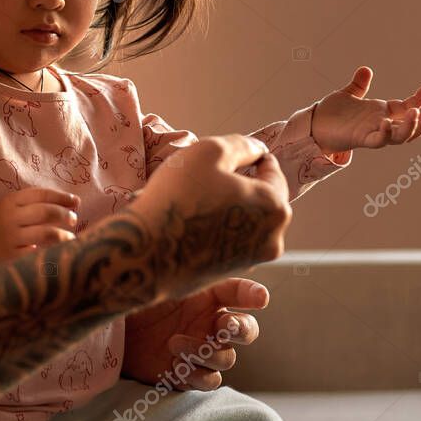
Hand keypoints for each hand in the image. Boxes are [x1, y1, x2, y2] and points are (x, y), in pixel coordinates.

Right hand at [0, 187, 79, 267]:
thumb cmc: (7, 224)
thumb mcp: (17, 208)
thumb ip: (42, 203)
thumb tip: (76, 201)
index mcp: (11, 201)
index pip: (41, 194)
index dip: (62, 197)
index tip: (76, 201)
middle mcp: (10, 217)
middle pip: (45, 212)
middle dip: (64, 214)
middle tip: (74, 219)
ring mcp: (11, 238)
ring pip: (45, 233)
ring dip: (63, 235)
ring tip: (71, 238)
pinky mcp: (13, 257)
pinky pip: (39, 253)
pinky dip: (53, 251)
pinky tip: (59, 252)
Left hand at [123, 277, 270, 390]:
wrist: (111, 332)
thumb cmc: (136, 297)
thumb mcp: (159, 280)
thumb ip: (186, 272)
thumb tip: (209, 249)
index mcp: (209, 295)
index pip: (241, 292)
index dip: (253, 294)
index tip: (260, 298)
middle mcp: (210, 323)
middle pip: (247, 330)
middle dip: (242, 329)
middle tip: (225, 325)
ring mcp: (202, 350)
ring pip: (227, 358)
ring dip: (206, 353)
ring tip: (175, 343)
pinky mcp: (188, 374)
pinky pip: (208, 380)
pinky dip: (197, 374)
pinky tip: (175, 363)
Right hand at [126, 135, 289, 303]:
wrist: (146, 252)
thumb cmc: (178, 197)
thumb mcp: (211, 152)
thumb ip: (242, 146)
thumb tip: (258, 150)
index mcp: (274, 207)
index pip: (273, 172)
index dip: (253, 158)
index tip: (232, 155)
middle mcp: (271, 239)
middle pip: (261, 199)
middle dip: (241, 184)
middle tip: (210, 175)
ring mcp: (250, 261)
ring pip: (245, 220)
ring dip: (228, 206)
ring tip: (196, 197)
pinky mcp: (228, 274)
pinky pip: (228, 240)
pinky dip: (216, 227)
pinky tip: (190, 219)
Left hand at [312, 66, 420, 156]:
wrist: (314, 125)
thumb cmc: (332, 113)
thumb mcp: (348, 95)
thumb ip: (359, 85)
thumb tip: (366, 70)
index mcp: (381, 113)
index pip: (406, 107)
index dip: (418, 100)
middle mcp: (380, 124)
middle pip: (409, 128)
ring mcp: (372, 133)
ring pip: (399, 137)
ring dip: (410, 127)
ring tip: (415, 114)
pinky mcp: (360, 139)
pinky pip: (377, 141)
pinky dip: (385, 134)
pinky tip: (386, 123)